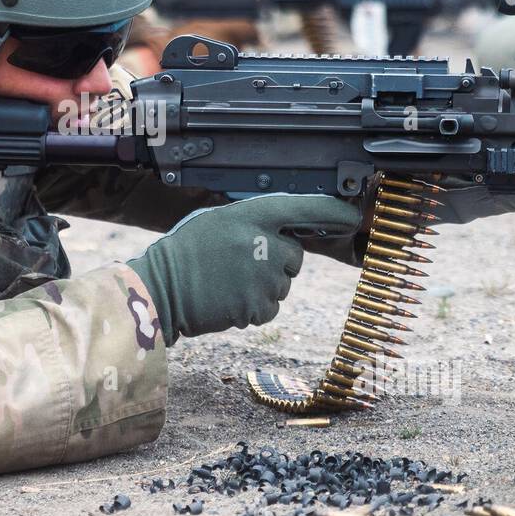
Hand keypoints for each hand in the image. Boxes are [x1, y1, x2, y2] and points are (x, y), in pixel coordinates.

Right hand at [126, 194, 359, 344]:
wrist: (162, 289)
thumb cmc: (187, 251)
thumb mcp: (219, 220)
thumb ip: (255, 221)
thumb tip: (289, 229)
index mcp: (251, 215)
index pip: (304, 207)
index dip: (333, 212)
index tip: (352, 216)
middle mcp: (262, 243)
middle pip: (294, 255)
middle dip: (277, 260)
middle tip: (241, 261)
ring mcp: (261, 277)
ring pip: (283, 284)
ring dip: (263, 285)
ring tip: (228, 280)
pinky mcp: (257, 307)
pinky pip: (270, 307)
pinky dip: (254, 306)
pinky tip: (228, 297)